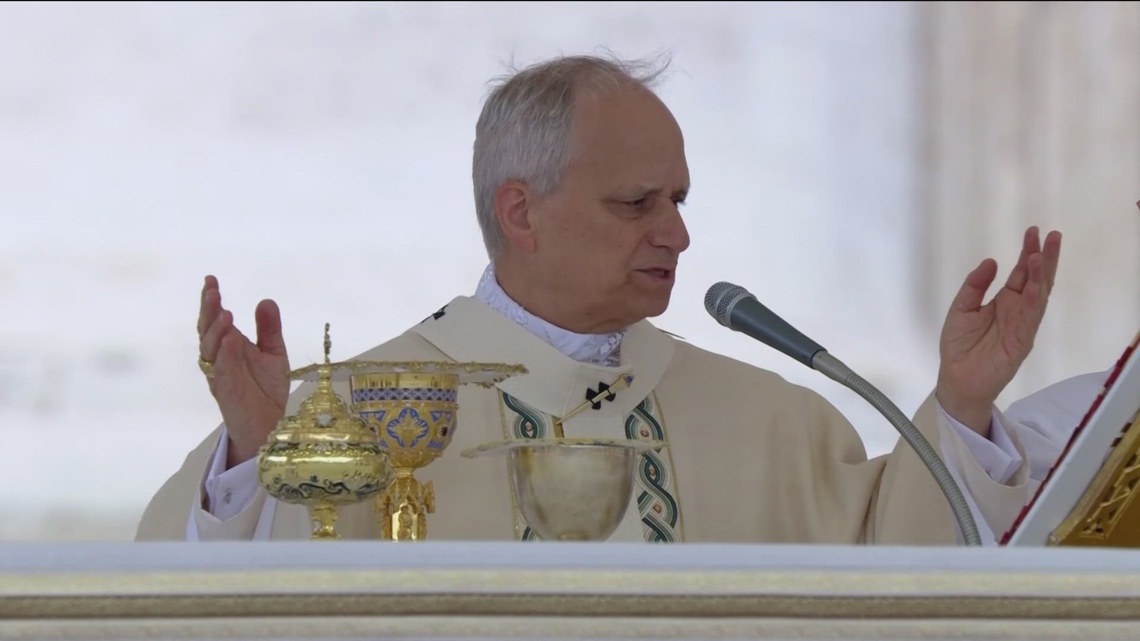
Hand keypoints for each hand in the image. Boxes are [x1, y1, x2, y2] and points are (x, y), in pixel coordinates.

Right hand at [197, 275, 290, 467]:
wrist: (269, 424)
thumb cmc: (266, 389)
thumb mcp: (273, 353)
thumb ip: (269, 329)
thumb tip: (266, 300)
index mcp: (228, 346)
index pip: (215, 320)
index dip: (210, 301)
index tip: (211, 280)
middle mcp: (219, 358)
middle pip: (206, 330)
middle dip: (208, 309)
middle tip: (212, 289)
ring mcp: (220, 374)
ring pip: (210, 348)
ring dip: (216, 330)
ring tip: (226, 313)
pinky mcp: (227, 390)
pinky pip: (222, 369)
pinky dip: (225, 354)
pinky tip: (230, 339)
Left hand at [936, 226, 1061, 434]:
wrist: (957, 378)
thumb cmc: (959, 345)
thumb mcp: (961, 308)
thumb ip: (974, 286)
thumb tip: (991, 262)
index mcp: (1004, 301)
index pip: (1021, 273)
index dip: (1028, 252)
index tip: (1033, 231)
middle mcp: (1017, 310)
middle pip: (1036, 280)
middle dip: (1045, 258)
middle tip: (1052, 235)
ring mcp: (1022, 325)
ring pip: (1037, 296)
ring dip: (1041, 276)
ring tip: (1042, 254)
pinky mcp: (1021, 341)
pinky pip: (1029, 318)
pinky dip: (1033, 301)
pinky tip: (1034, 286)